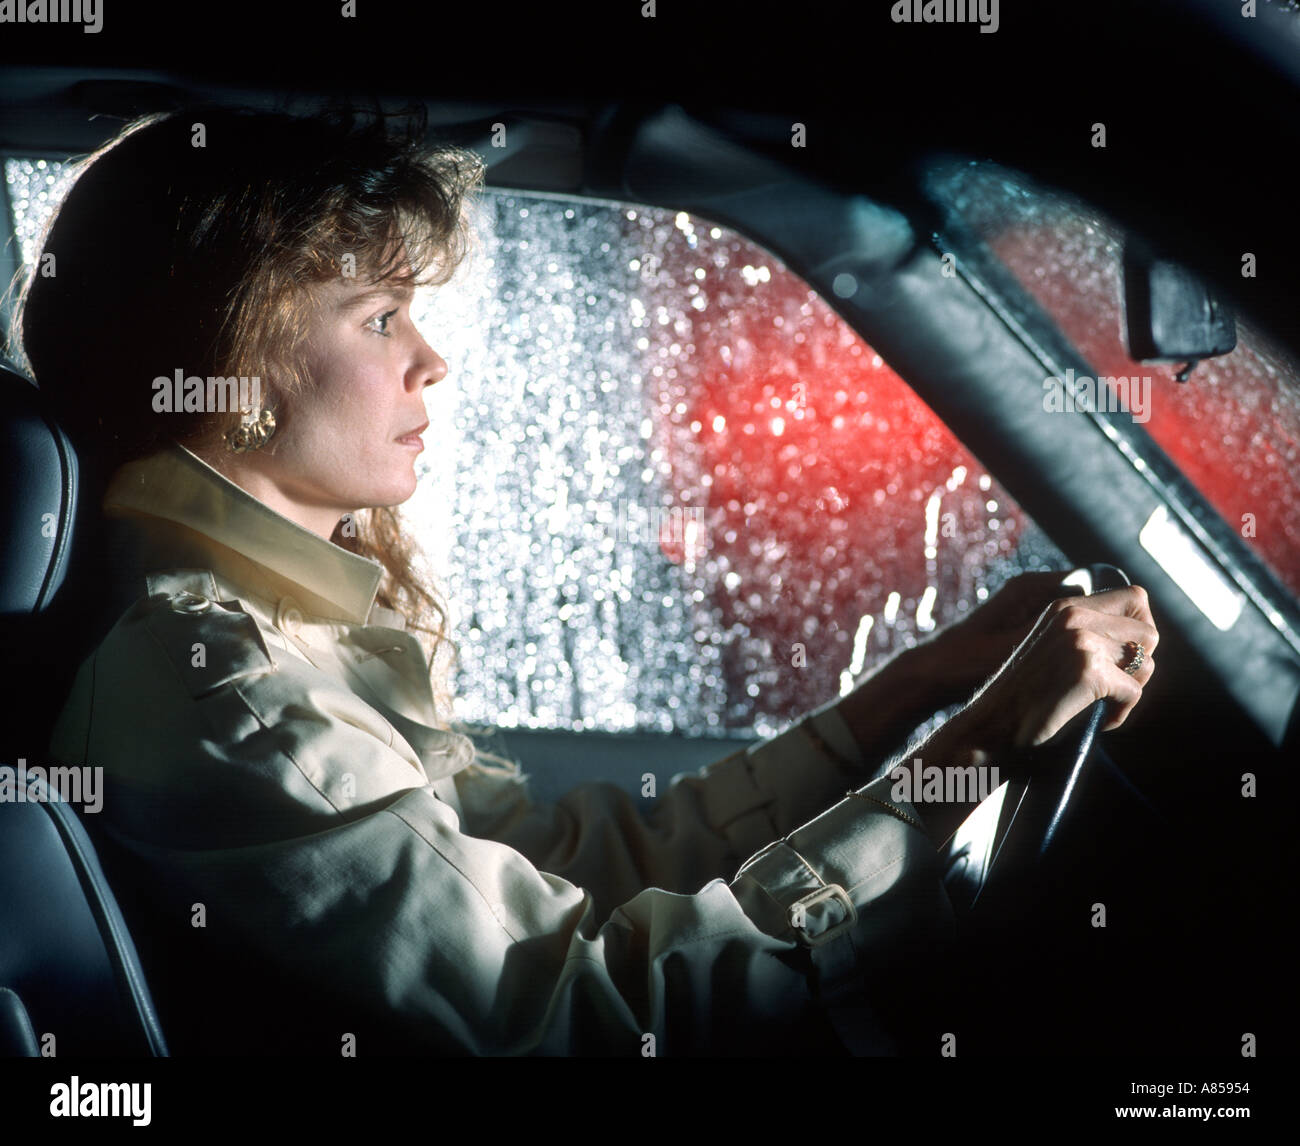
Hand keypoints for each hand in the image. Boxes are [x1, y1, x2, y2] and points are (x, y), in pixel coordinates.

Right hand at [930, 584, 1158, 765]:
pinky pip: (1133, 693)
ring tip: (1102, 705)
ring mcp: (1080, 642)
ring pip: (1146, 663)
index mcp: (1065, 607)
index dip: (1141, 628)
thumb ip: (1089, 632)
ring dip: (1130, 690)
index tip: (1126, 657)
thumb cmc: (1024, 695)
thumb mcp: (1053, 647)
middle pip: (1149, 632)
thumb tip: (1145, 638)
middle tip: (1114, 686)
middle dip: (1140, 665)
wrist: (990, 725)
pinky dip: (1121, 714)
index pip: (1135, 597)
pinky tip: (1098, 720)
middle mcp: (1073, 616)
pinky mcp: (1087, 672)